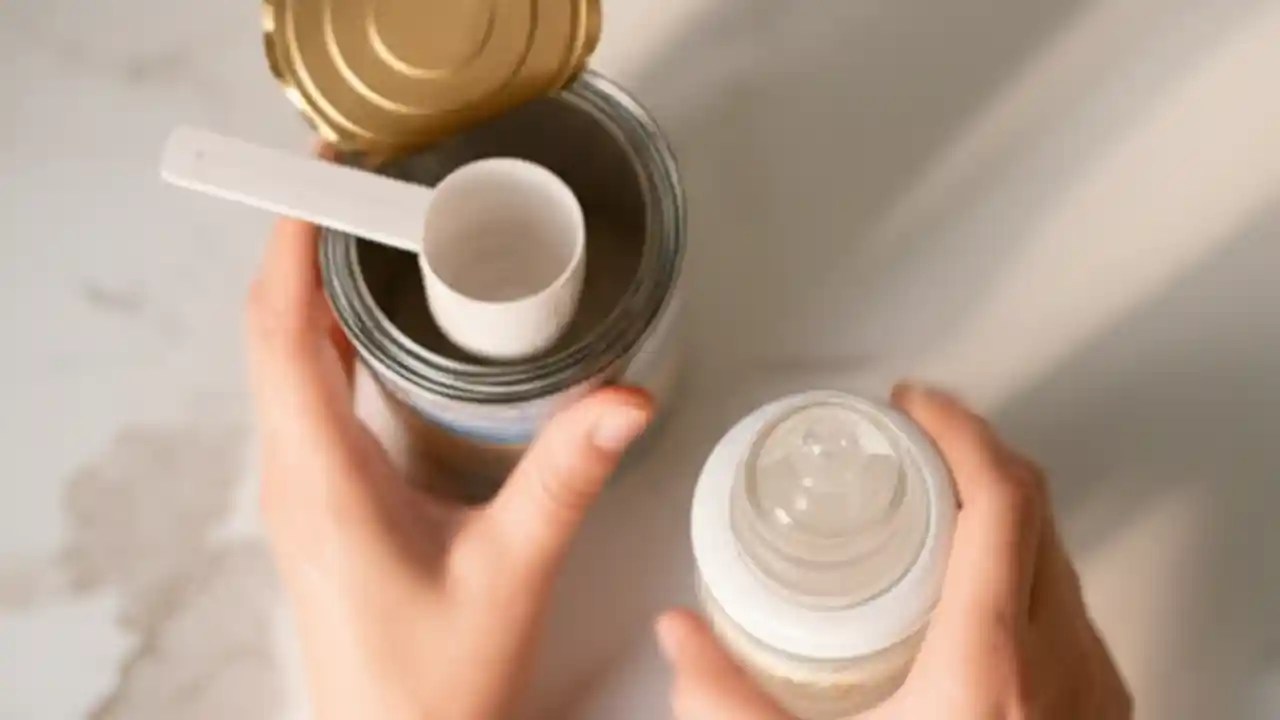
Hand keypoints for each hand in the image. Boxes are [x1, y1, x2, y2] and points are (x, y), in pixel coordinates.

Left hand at [246, 217, 653, 719]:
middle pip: (275, 331)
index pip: (280, 331)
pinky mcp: (322, 500)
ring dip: (313, 289)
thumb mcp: (511, 572)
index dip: (291, 243)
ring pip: (286, 361)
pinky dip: (328, 337)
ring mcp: (302, 488)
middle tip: (361, 182)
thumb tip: (621, 399)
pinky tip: (378, 324)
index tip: (320, 176)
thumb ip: (566, 479)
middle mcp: (294, 474)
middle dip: (304, 245)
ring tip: (370, 230)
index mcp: (321, 479)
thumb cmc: (432, 683)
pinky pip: (306, 394)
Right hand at [656, 385, 1131, 719]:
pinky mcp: (1097, 709)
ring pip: (1059, 551)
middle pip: (1035, 508)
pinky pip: (1070, 600)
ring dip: (1002, 506)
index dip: (958, 429)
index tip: (917, 403)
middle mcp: (1059, 664)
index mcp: (988, 663)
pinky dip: (1024, 560)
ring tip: (939, 495)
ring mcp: (1089, 687)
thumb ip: (728, 701)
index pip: (998, 499)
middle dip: (973, 452)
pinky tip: (977, 580)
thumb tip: (678, 636)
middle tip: (918, 435)